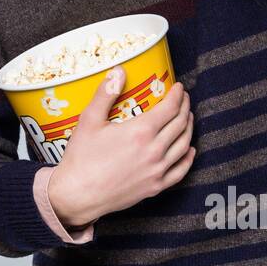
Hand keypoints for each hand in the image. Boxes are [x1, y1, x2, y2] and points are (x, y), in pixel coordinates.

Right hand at [47, 67, 195, 228]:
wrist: (78, 194)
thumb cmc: (81, 157)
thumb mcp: (89, 120)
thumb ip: (105, 94)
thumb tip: (119, 71)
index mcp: (140, 132)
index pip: (169, 108)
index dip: (177, 95)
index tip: (178, 87)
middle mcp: (154, 151)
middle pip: (179, 124)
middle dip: (184, 108)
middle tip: (183, 99)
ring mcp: (157, 170)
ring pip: (183, 145)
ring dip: (188, 128)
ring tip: (187, 118)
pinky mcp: (155, 187)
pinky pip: (180, 171)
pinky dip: (188, 158)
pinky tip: (189, 150)